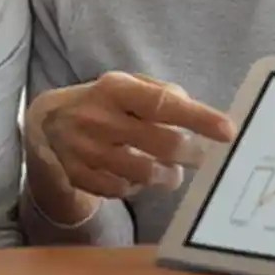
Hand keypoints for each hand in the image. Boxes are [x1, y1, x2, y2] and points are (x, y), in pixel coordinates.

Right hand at [25, 72, 234, 215]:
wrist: (46, 124)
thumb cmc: (103, 102)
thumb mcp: (128, 84)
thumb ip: (161, 93)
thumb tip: (192, 111)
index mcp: (115, 89)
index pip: (163, 103)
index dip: (198, 118)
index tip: (227, 130)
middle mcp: (99, 118)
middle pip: (160, 144)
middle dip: (191, 153)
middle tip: (201, 156)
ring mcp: (87, 150)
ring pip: (145, 174)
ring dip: (169, 175)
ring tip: (171, 170)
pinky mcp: (80, 176)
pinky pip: (122, 190)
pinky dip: (138, 187)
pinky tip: (138, 176)